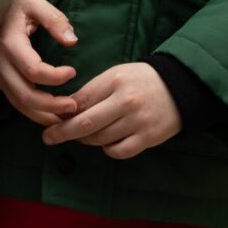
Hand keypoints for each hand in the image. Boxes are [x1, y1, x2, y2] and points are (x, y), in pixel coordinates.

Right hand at [0, 0, 78, 126]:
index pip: (34, 70)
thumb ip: (54, 19)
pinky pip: (15, 102)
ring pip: (20, 104)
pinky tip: (50, 113)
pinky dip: (34, 112)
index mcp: (9, 44)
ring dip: (43, 115)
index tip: (73, 71)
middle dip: (52, 106)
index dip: (56, 77)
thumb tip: (72, 41)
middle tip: (74, 106)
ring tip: (66, 117)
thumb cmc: (12, 7)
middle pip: (26, 96)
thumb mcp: (34, 3)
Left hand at [41, 62, 180, 159]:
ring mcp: (137, 121)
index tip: (50, 118)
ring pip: (100, 139)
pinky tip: (105, 143)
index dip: (62, 111)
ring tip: (81, 136)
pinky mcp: (148, 138)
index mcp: (115, 81)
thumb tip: (66, 109)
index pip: (81, 99)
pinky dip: (107, 149)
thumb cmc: (141, 80)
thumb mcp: (116, 75)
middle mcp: (125, 101)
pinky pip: (118, 151)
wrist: (179, 87)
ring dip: (85, 140)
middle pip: (86, 122)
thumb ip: (93, 91)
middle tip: (48, 137)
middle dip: (63, 132)